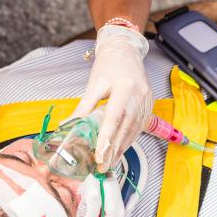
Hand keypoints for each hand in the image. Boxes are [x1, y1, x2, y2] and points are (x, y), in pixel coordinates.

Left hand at [72, 25, 153, 171]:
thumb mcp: (94, 84)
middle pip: (125, 128)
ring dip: (122, 148)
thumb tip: (67, 126)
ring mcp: (147, 101)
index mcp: (125, 88)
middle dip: (113, 150)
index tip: (99, 156)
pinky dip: (129, 139)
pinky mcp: (149, 105)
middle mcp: (139, 96)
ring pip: (134, 130)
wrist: (126, 50)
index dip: (106, 139)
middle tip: (102, 166)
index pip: (114, 119)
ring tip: (109, 162)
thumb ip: (83, 107)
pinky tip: (120, 148)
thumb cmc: (109, 65)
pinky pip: (139, 126)